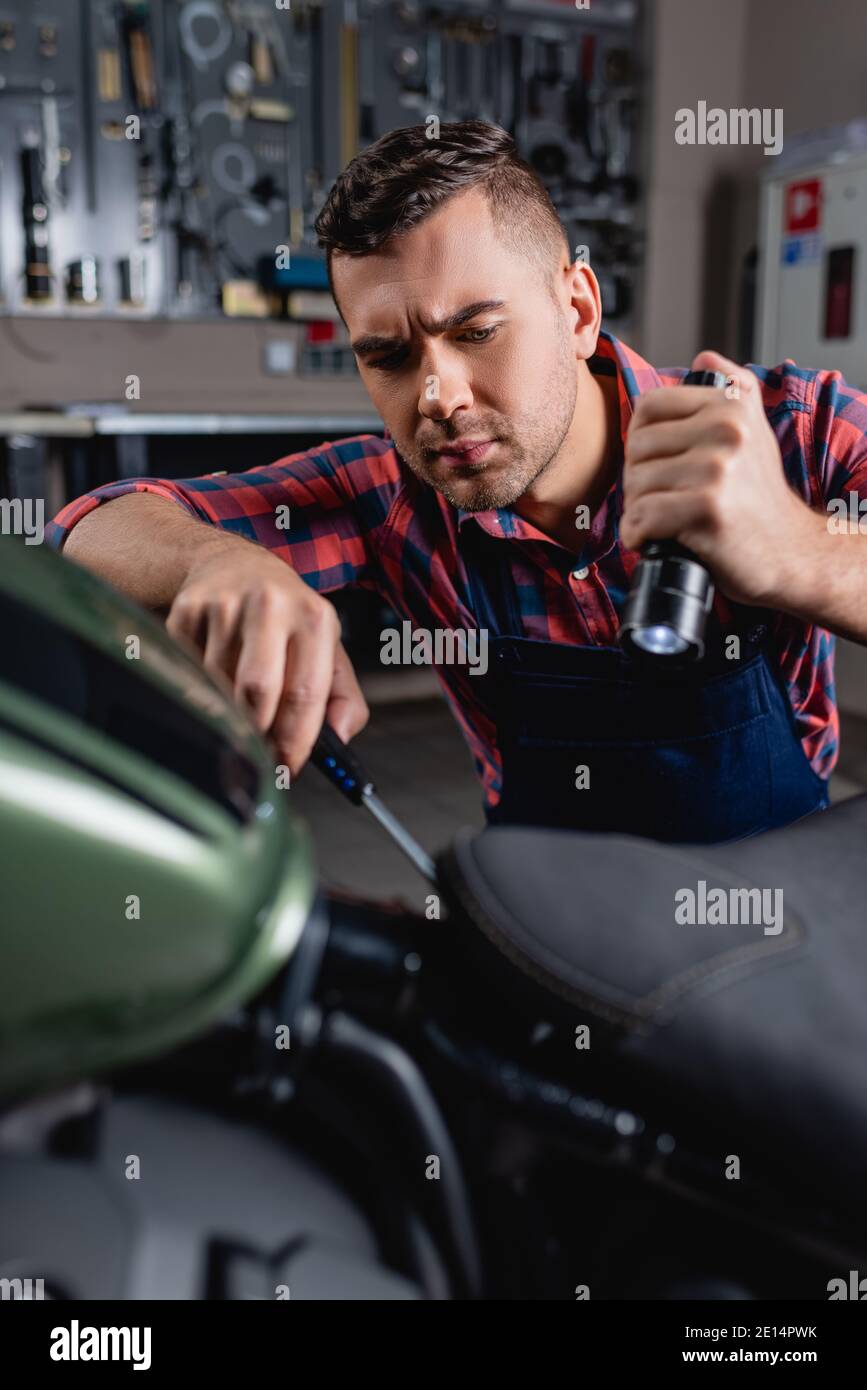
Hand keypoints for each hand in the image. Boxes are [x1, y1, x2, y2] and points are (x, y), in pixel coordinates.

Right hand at [166, 539, 368, 774]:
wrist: (233, 564)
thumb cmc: (286, 617)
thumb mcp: (326, 646)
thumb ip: (343, 696)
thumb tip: (340, 737)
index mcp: (313, 616)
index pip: (304, 693)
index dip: (295, 741)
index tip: (287, 767)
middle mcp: (270, 604)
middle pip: (257, 691)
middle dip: (257, 732)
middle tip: (259, 748)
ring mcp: (224, 605)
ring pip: (219, 687)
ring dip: (229, 708)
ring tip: (239, 694)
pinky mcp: (186, 611)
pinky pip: (189, 672)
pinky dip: (202, 685)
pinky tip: (215, 669)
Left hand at [620, 349, 814, 605]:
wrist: (791, 552)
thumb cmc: (761, 496)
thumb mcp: (756, 430)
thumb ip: (732, 389)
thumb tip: (704, 356)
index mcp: (731, 404)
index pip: (647, 406)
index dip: (641, 440)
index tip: (657, 465)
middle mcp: (727, 429)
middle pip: (636, 447)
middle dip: (637, 479)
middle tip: (659, 500)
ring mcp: (718, 467)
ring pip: (635, 484)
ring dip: (637, 510)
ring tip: (660, 520)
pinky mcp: (709, 507)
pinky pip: (642, 516)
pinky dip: (637, 535)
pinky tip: (651, 540)